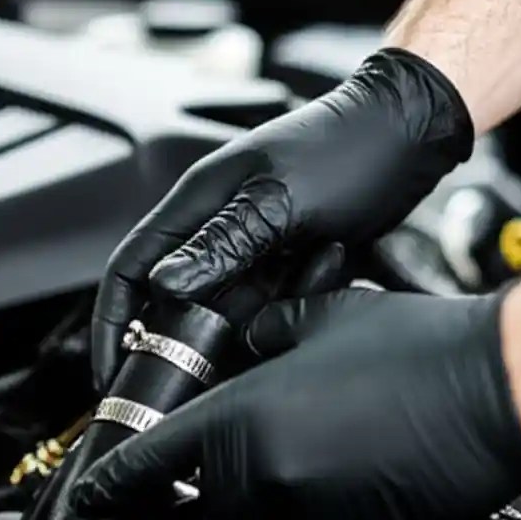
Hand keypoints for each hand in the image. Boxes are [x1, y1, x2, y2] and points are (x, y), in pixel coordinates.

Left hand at [71, 288, 520, 519]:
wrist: (495, 391)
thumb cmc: (419, 349)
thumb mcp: (323, 316)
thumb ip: (265, 330)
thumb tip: (245, 340)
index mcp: (247, 418)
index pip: (153, 461)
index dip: (116, 481)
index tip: (96, 493)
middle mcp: (269, 476)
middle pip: (200, 510)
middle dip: (197, 497)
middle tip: (215, 474)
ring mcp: (312, 516)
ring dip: (250, 513)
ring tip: (286, 476)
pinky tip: (334, 486)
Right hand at [92, 48, 474, 389]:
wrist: (410, 133)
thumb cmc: (346, 147)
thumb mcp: (281, 199)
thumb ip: (222, 243)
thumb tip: (162, 286)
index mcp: (196, 206)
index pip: (130, 271)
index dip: (114, 325)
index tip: (110, 379)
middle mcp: (216, 232)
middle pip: (176, 306)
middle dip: (187, 345)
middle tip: (201, 387)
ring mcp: (252, 252)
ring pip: (230, 315)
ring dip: (259, 325)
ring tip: (298, 305)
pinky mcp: (287, 266)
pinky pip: (273, 309)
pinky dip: (294, 308)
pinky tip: (331, 271)